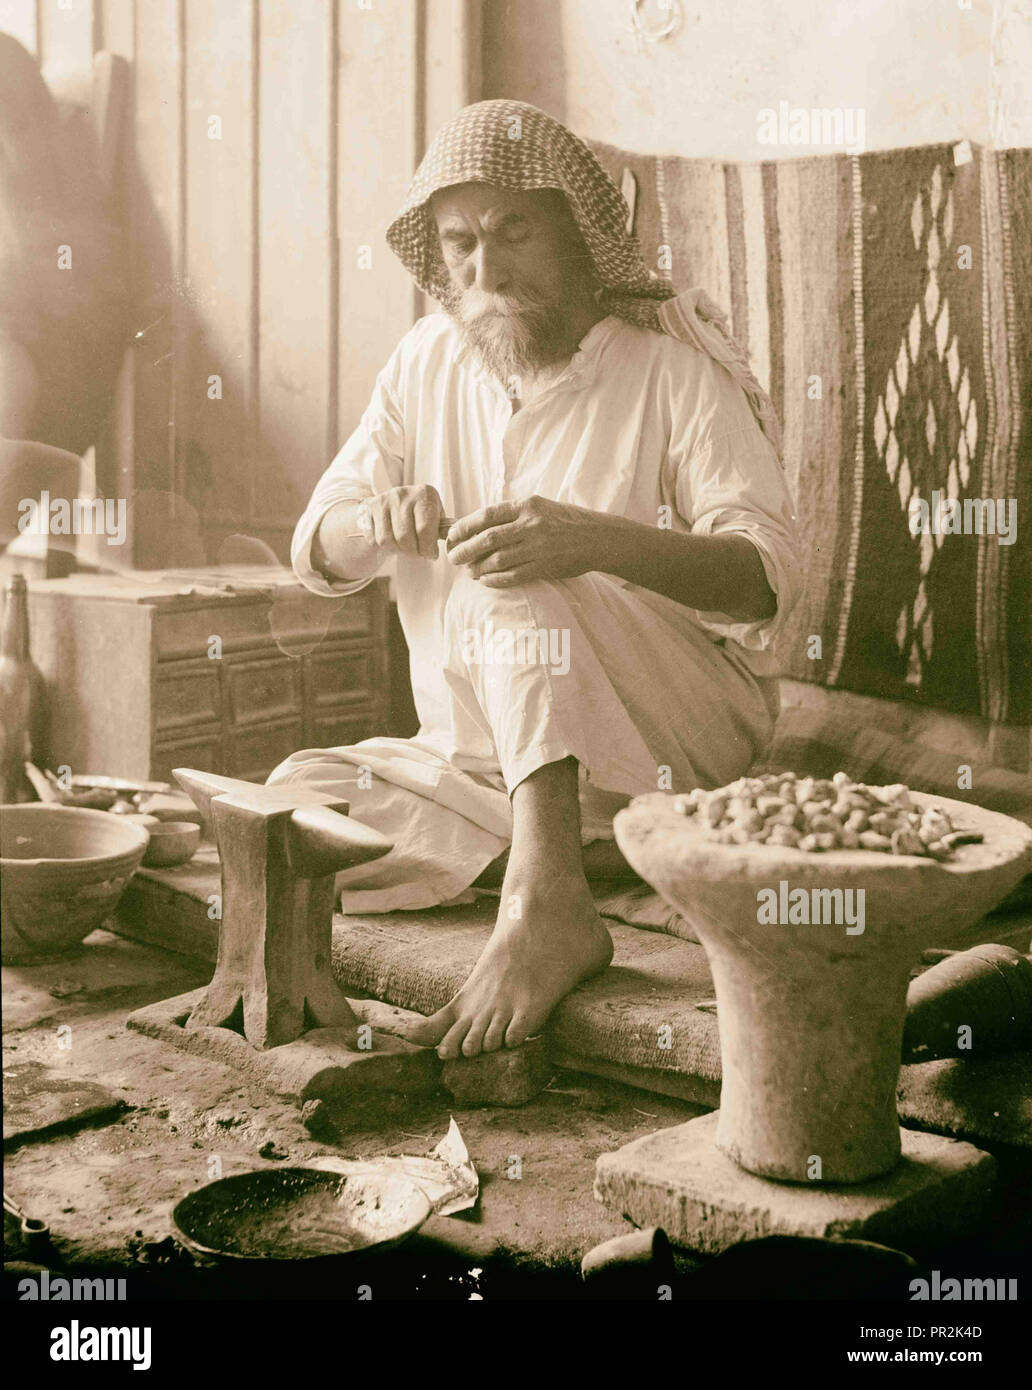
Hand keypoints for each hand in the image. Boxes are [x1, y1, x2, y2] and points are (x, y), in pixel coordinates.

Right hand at [357, 485, 444, 559]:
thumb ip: (443, 530)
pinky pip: (374, 539)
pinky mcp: (369, 508)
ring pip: (387, 541)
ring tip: (405, 549)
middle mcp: (403, 493)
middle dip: (413, 553)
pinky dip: (384, 547)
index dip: (428, 549)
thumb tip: (453, 541)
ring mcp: (383, 500)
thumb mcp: (436, 517)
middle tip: (418, 554)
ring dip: (398, 551)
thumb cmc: (421, 516)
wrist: (393, 505)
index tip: (431, 555)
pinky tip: (392, 542)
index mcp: (425, 494)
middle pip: (405, 538)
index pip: (424, 530)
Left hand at [445, 495, 600, 586]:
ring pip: (498, 559)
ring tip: (469, 572)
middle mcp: (531, 524)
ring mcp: (539, 546)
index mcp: (527, 505)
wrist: (598, 537)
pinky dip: (496, 580)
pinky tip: (485, 581)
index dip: (465, 527)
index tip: (451, 536)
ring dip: (478, 567)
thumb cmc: (565, 521)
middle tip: (453, 558)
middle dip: (465, 550)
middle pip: (488, 539)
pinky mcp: (546, 566)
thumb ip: (513, 515)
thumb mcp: (540, 507)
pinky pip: (514, 576)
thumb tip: (479, 527)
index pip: (487, 515)